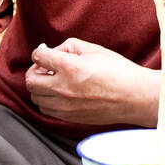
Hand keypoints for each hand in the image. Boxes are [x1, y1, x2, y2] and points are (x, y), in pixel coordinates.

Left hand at [25, 37, 155, 124]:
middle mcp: (63, 88)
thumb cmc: (117, 70)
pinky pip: (47, 110)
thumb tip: (50, 52)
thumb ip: (67, 46)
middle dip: (35, 71)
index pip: (38, 57)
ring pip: (36, 98)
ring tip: (54, 82)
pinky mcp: (70, 118)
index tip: (45, 53)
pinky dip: (48, 101)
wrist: (134, 97)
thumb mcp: (93, 49)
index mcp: (69, 67)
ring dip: (40, 88)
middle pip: (31, 81)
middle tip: (46, 68)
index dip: (40, 52)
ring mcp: (66, 106)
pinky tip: (60, 94)